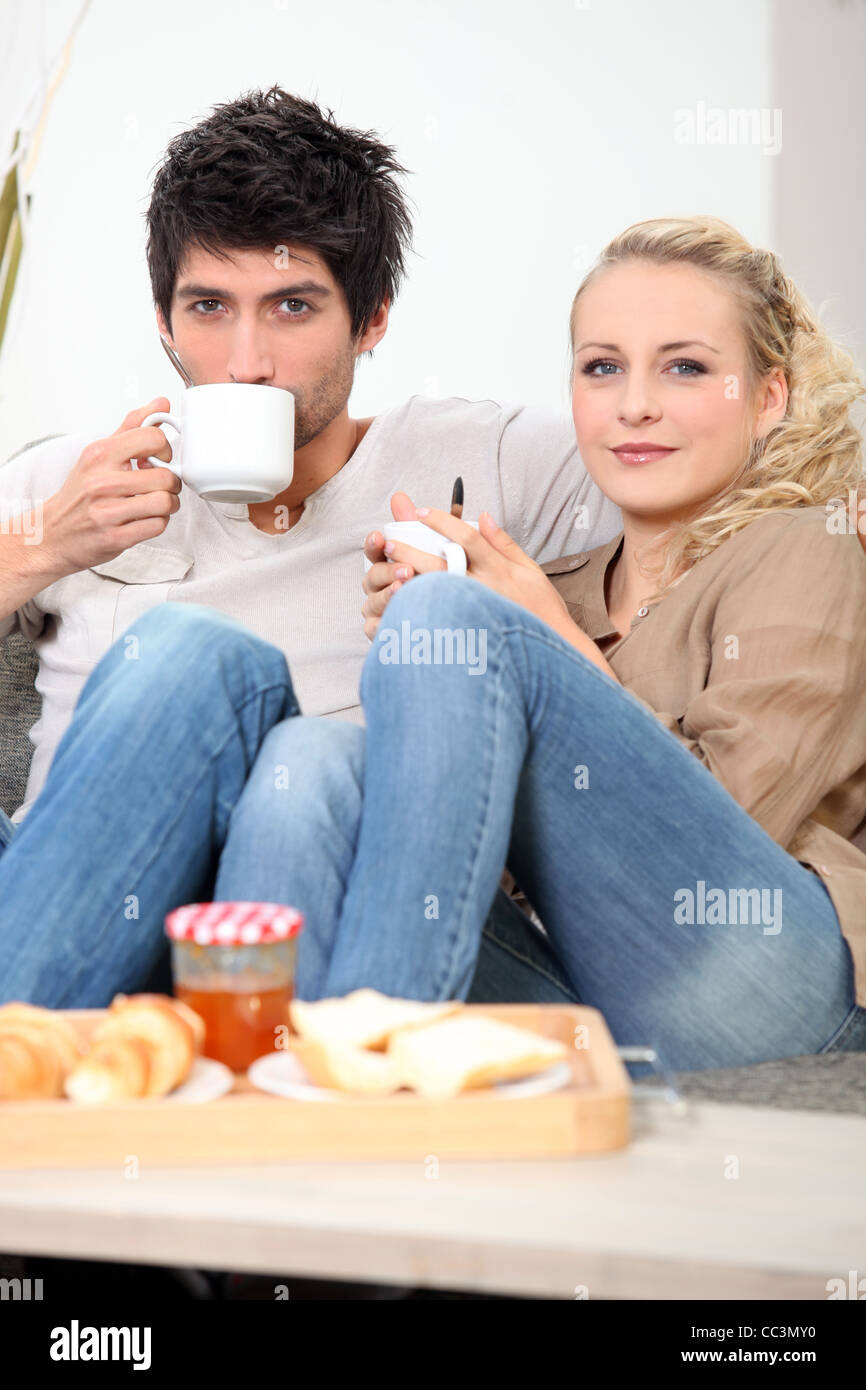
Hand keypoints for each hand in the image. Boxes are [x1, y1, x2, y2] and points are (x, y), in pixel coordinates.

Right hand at [40, 398, 182, 576]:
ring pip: (165, 502)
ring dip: (169, 505)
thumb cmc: (80, 493)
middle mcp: (102, 481)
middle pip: (165, 477)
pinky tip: (145, 518)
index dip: (165, 450)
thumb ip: (132, 427)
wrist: (53, 533)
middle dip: (171, 483)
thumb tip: (161, 403)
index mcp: (100, 454)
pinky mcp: (115, 537)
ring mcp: (108, 511)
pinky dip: (158, 522)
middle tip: (160, 486)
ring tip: (155, 503)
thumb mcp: (99, 453)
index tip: (160, 458)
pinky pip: (157, 525)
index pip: (152, 439)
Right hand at [362, 491, 452, 639]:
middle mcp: (380, 586)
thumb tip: (399, 497)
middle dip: (386, 571)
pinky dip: (383, 623)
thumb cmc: (441, 583)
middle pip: (372, 577)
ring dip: (386, 596)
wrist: (459, 625)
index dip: (373, 544)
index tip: (381, 537)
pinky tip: (397, 618)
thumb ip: (414, 524)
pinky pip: (375, 629)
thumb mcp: (434, 550)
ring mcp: (379, 610)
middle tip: (407, 569)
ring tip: (405, 590)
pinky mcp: (382, 634)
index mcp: (390, 563)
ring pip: (372, 603)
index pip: (374, 550)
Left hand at [404, 503, 574, 631]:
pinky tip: (397, 601)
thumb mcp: (531, 570)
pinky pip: (434, 619)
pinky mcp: (465, 635)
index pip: (467, 537)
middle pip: (440, 563)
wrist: (550, 653)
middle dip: (411, 550)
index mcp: (499, 569)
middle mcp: (483, 589)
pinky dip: (414, 609)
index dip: (442, 521)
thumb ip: (503, 543)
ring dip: (406, 577)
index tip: (420, 510)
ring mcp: (472, 613)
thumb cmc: (542, 611)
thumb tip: (482, 517)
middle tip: (388, 542)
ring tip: (387, 569)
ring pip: (432, 591)